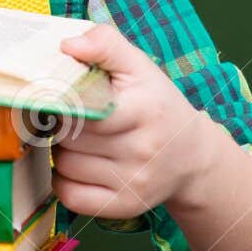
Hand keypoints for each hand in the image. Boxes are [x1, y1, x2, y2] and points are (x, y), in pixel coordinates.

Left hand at [53, 22, 217, 218]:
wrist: (190, 155)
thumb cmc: (155, 103)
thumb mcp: (138, 65)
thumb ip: (105, 43)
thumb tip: (68, 46)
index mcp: (143, 109)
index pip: (83, 106)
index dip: (64, 98)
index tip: (61, 93)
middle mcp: (142, 149)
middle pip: (69, 135)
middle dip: (62, 123)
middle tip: (74, 115)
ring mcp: (134, 182)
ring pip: (65, 164)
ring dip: (62, 149)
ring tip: (80, 138)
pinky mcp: (124, 206)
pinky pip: (70, 195)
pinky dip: (63, 179)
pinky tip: (78, 165)